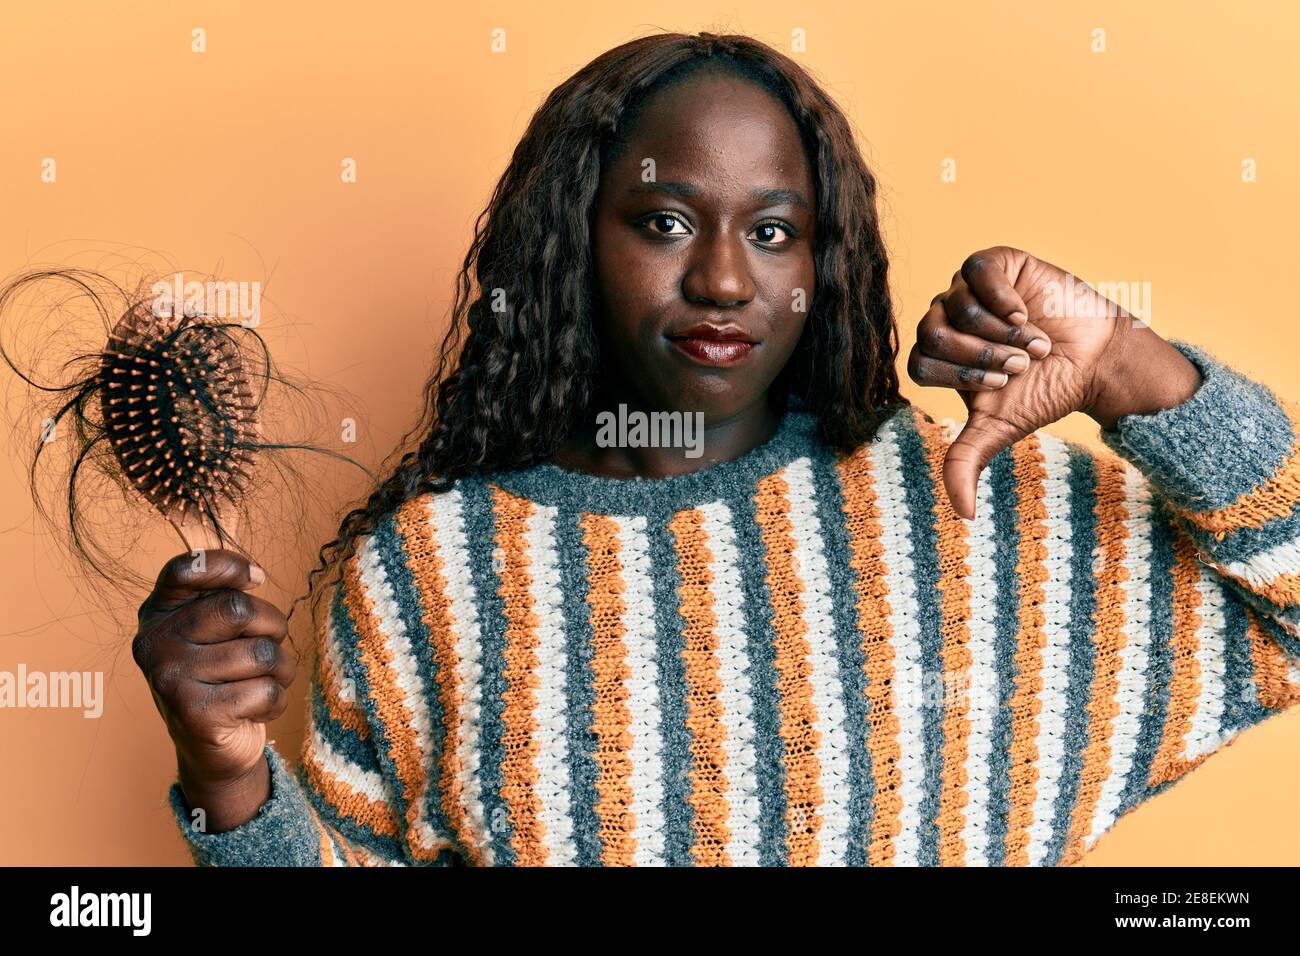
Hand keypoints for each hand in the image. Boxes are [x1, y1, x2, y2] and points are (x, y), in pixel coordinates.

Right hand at [133, 550, 296, 827]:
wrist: (211, 746)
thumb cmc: (223, 674)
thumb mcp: (217, 627)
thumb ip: (226, 591)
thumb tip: (254, 575)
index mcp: (158, 612)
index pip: (187, 568)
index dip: (230, 566)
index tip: (255, 578)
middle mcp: (155, 643)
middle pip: (239, 609)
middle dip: (273, 626)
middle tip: (267, 646)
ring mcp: (171, 680)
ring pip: (262, 654)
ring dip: (281, 669)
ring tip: (262, 681)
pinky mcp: (195, 715)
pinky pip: (266, 691)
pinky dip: (276, 701)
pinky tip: (253, 709)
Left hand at [908, 245, 1201, 519]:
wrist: (1095, 360)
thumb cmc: (1043, 391)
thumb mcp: (999, 430)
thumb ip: (966, 463)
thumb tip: (961, 514)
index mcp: (937, 358)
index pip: (920, 363)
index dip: (960, 376)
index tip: (1001, 385)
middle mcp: (946, 321)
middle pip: (931, 332)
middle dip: (980, 355)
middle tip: (1020, 366)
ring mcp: (966, 290)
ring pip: (953, 303)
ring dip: (997, 331)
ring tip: (1033, 343)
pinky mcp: (994, 264)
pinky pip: (975, 269)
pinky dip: (999, 296)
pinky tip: (1024, 313)